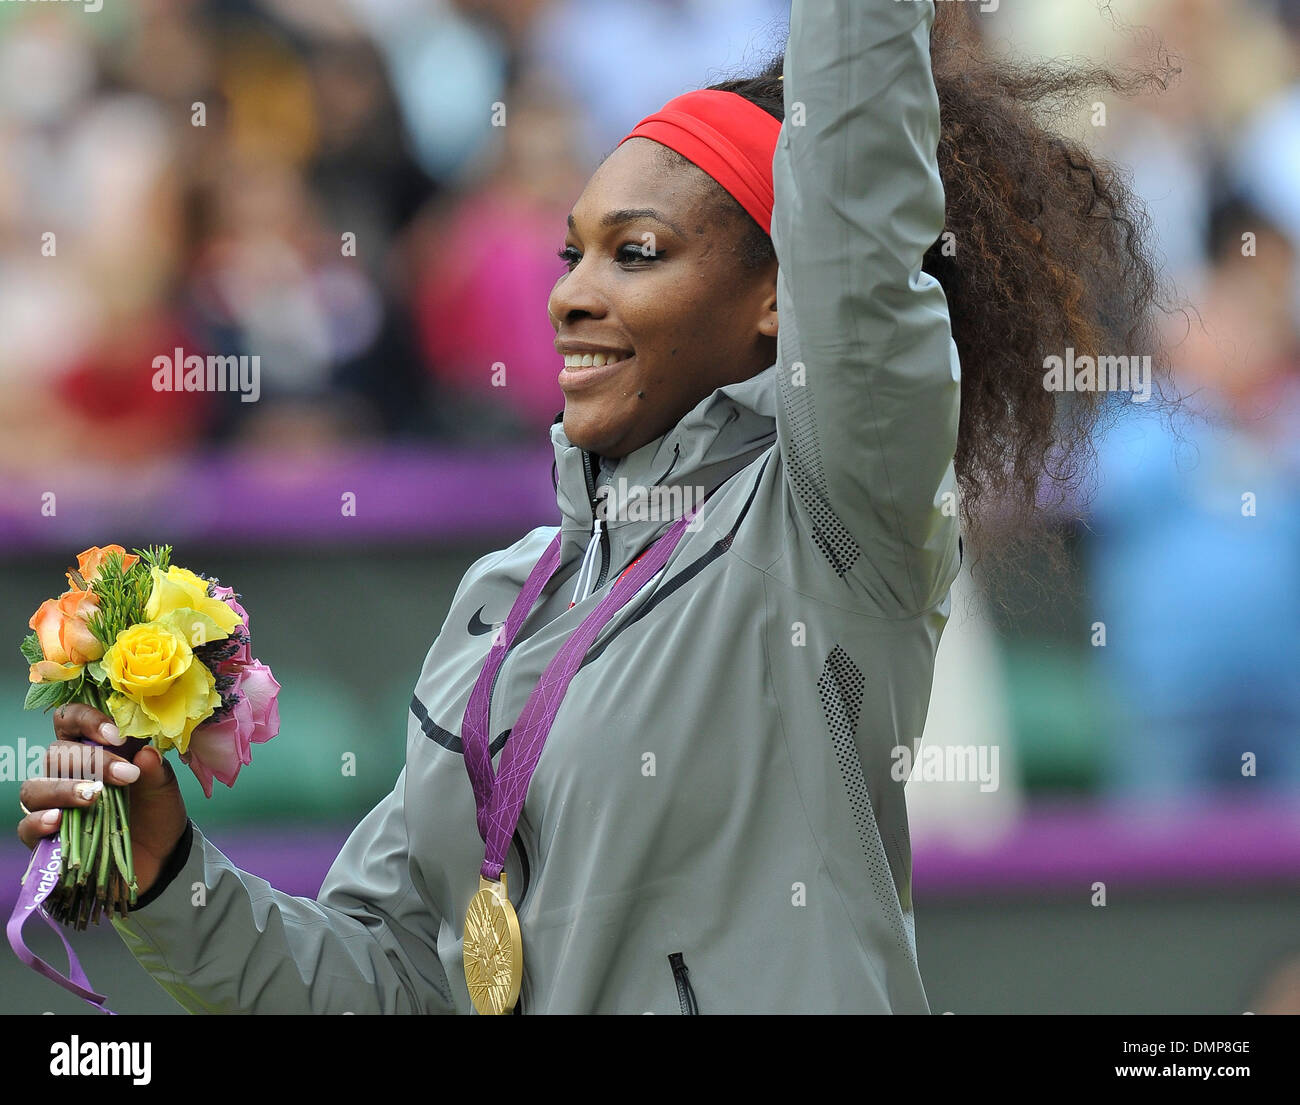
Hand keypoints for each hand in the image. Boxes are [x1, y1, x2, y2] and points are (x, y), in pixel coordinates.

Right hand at [16, 703, 188, 899]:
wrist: (160, 856)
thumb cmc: (156, 811)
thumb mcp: (162, 788)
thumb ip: (154, 770)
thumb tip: (145, 753)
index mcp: (92, 750)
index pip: (70, 721)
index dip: (86, 720)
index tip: (116, 734)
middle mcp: (67, 775)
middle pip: (56, 754)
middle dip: (90, 761)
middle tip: (124, 775)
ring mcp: (54, 806)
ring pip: (35, 788)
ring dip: (63, 789)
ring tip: (92, 796)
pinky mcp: (47, 839)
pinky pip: (26, 826)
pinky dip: (38, 822)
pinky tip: (57, 821)